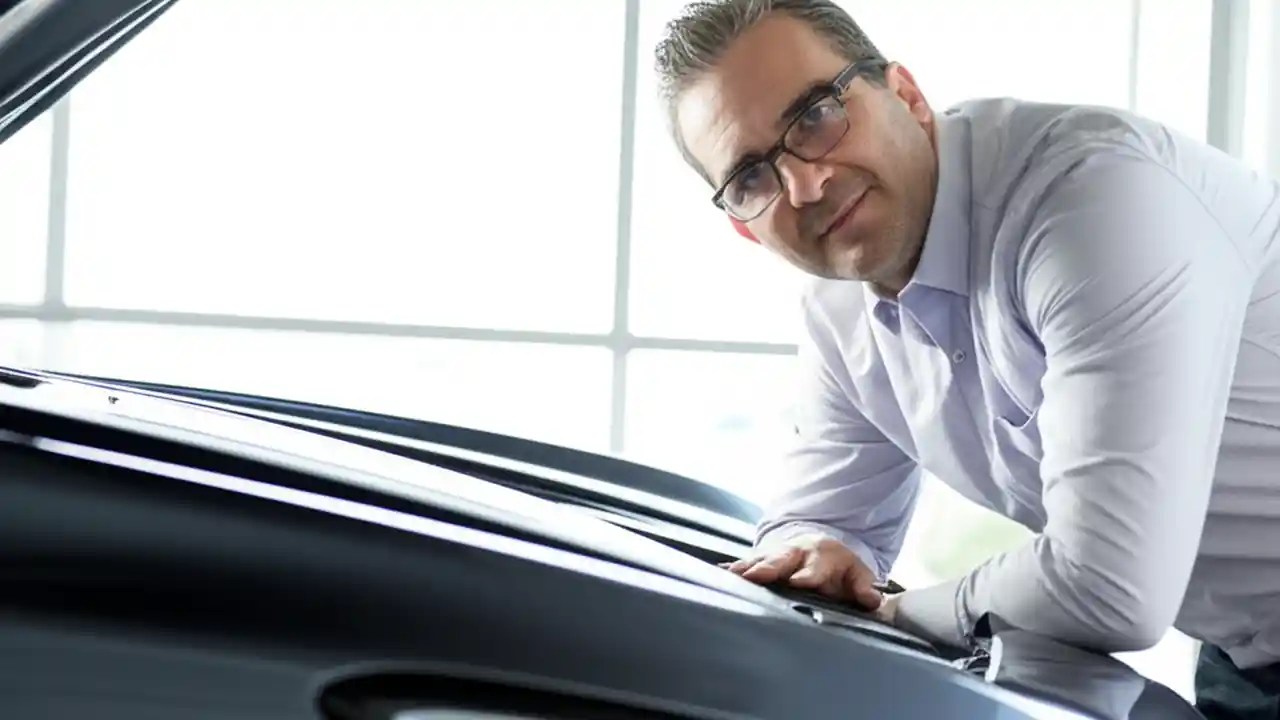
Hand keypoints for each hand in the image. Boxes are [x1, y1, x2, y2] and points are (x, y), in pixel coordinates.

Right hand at [722, 533, 882, 610]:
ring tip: (731, 575)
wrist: (821, 545)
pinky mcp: (762, 557)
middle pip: (780, 560)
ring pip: (759, 559)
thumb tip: (873, 600)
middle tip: (754, 576)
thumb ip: (863, 588)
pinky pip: (746, 561)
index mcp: (820, 558)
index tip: (797, 582)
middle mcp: (795, 554)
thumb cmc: (838, 566)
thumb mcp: (857, 574)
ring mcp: (776, 554)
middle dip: (767, 568)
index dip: (806, 576)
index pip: (813, 569)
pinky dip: (733, 567)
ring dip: (746, 567)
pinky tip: (720, 573)